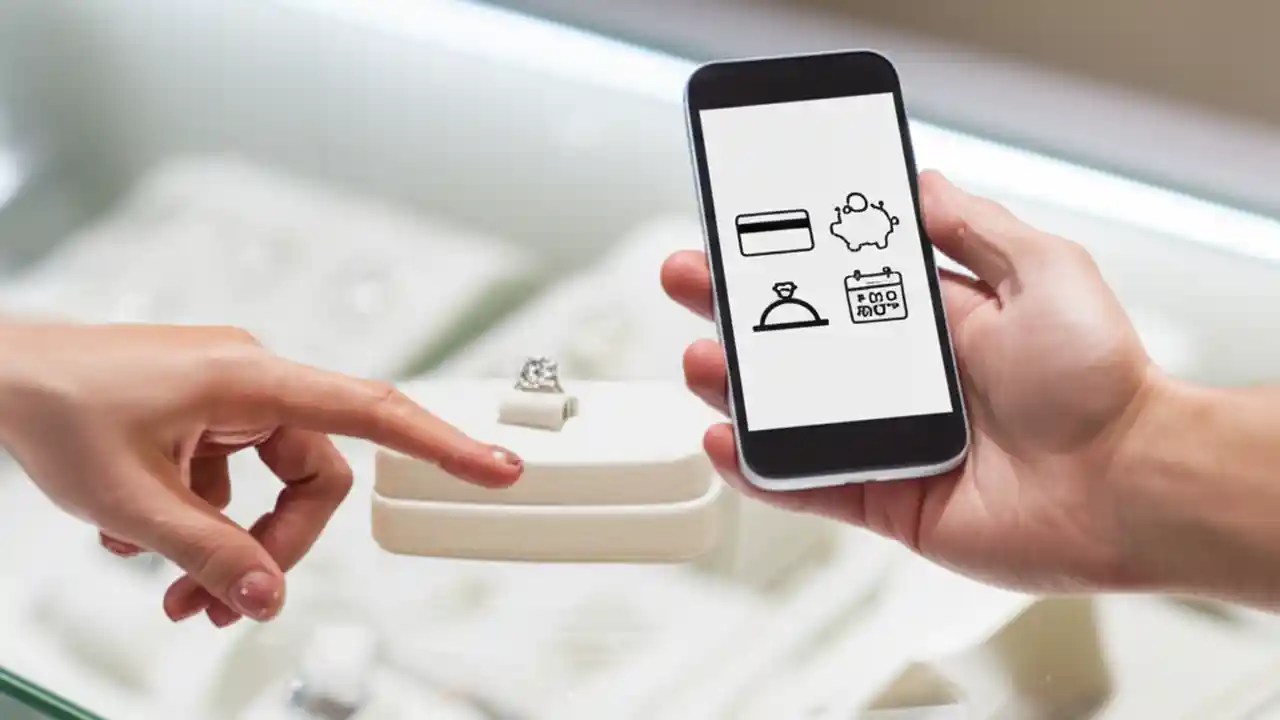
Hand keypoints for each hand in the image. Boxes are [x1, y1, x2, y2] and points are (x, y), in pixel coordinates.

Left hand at [0, 324, 522, 625]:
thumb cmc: (53, 404)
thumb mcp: (132, 501)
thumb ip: (208, 553)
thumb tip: (265, 596)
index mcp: (252, 379)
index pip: (371, 411)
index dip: (441, 443)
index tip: (495, 465)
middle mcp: (250, 379)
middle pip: (313, 475)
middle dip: (274, 547)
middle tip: (223, 602)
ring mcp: (225, 394)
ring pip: (268, 481)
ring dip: (230, 542)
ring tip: (174, 591)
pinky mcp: (200, 410)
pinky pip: (230, 474)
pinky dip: (200, 517)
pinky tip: (141, 542)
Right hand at [662, 171, 1161, 591]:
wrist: (1128, 483)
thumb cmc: (1100, 381)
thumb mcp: (1044, 271)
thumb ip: (975, 230)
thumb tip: (924, 186)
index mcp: (941, 324)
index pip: (843, 286)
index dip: (792, 264)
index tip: (744, 237)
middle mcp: (910, 382)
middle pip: (802, 345)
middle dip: (740, 312)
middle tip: (692, 281)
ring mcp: (894, 442)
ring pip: (794, 412)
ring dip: (737, 386)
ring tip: (701, 357)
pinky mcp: (890, 501)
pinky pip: (809, 484)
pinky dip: (761, 468)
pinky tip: (724, 438)